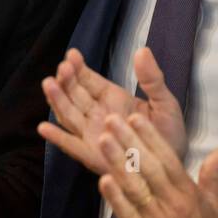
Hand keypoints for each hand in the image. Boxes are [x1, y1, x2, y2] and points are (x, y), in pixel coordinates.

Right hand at [38, 47, 187, 175]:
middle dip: (66, 80)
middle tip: (63, 68)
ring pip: (68, 114)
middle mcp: (96, 115)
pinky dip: (57, 137)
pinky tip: (44, 128)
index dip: (78, 68)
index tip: (72, 55)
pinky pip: (71, 145)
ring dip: (57, 100)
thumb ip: (152, 79)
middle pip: (74, 95)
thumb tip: (142, 50)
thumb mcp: (165, 103)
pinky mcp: (91, 155)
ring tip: (49, 85)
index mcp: (112, 99)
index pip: (88, 80)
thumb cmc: (169, 134)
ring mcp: (91, 134)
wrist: (174, 166)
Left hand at [94, 111, 217, 217]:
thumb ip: (212, 175)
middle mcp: (173, 204)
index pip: (169, 160)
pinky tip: (102, 180)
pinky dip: (114, 197)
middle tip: (111, 120)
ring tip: (102, 141)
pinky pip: (126, 214)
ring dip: (117, 163)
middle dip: (129, 142)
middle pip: (149, 168)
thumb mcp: (213, 205)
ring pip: (135, 187)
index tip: (135, 118)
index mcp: (189, 194)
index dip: (151, 138)